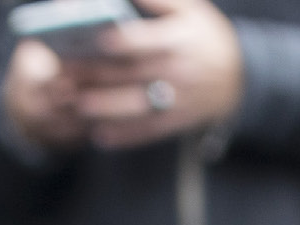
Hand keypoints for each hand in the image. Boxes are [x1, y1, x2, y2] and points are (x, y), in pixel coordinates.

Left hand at [3, 0, 242, 153]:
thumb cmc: (202, 36)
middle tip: (62, 74)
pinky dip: (121, 135)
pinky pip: (145, 132)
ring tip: (74, 103)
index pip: (144, 40)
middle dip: (94, 74)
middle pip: (129, 75)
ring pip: (134, 107)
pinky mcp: (174, 123)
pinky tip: (96, 135)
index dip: (119, 40)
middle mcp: (178, 71)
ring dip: (102, 108)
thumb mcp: (190, 9)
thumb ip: (157, 0)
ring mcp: (176, 101)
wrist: (238, 78)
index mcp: (179, 39)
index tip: (95, 36)